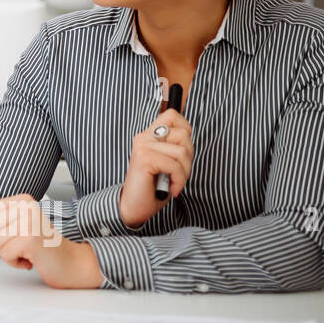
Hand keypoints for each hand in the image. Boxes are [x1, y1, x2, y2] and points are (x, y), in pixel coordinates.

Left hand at [0, 194, 102, 288]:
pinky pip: (5, 254)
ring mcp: (29, 221)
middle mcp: (27, 206)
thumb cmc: (42, 246)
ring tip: (28, 251)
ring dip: (9, 254)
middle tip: (22, 245)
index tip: (16, 234)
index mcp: (22, 200)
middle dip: (1, 243)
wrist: (70, 263)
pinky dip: (15, 262)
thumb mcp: (14, 227)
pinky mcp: (30, 239)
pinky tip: (31, 259)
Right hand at [120, 108, 193, 228]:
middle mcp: (144, 137)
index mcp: (149, 136)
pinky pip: (174, 165)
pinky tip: (172, 189)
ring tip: (174, 182)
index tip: (184, 150)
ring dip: (184, 172)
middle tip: (179, 172)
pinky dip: (179, 181)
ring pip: (182, 151)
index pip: (171, 115)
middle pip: (183, 134)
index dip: (185, 128)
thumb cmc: (152, 188)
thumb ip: (174, 147)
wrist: (134, 208)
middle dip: (189, 157)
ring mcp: (143, 146)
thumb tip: (187, 135)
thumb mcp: (167, 163)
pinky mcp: (144, 158)